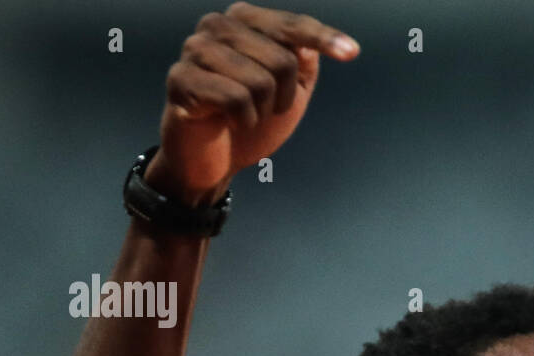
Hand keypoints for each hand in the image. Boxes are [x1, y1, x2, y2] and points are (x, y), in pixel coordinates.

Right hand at [145, 2, 358, 204]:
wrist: (216, 157)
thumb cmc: (252, 117)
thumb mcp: (291, 88)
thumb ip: (303, 59)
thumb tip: (312, 44)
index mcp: (244, 20)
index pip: (292, 25)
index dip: (323, 39)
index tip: (352, 53)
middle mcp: (216, 25)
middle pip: (281, 60)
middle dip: (285, 95)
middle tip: (267, 108)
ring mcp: (194, 49)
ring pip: (259, 81)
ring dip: (262, 110)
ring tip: (246, 114)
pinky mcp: (181, 80)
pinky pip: (235, 99)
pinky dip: (243, 120)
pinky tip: (228, 121)